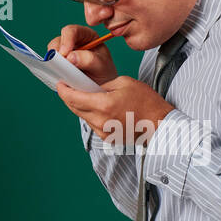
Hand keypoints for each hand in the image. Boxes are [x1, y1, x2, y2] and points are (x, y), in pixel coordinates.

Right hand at [48, 25, 117, 86]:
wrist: (102, 86)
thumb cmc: (105, 72)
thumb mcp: (102, 66)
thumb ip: (89, 60)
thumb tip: (70, 56)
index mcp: (87, 35)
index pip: (73, 31)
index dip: (66, 40)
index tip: (64, 54)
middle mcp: (73, 42)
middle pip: (59, 41)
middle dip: (57, 52)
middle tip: (60, 65)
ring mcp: (65, 53)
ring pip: (52, 53)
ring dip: (55, 62)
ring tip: (63, 72)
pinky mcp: (59, 64)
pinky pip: (51, 65)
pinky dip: (53, 70)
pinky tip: (61, 76)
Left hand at [55, 76, 175, 146]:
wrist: (160, 124)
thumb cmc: (146, 101)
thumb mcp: (124, 83)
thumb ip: (102, 85)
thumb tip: (89, 87)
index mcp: (104, 104)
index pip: (74, 98)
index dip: (63, 90)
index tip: (60, 83)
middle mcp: (100, 121)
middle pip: (75, 108)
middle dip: (69, 97)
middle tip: (68, 86)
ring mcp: (103, 131)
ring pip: (83, 116)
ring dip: (80, 106)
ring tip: (83, 95)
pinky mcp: (107, 138)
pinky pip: (93, 124)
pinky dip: (91, 115)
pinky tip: (97, 107)